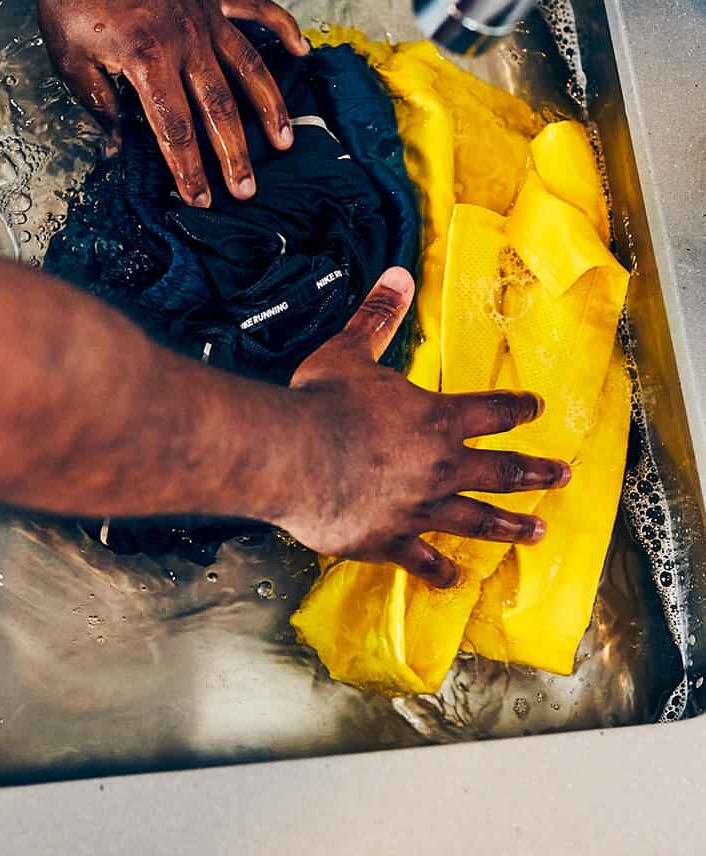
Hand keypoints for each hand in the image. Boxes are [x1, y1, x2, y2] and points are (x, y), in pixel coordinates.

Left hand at [32, 0, 309, 206]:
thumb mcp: (68, 57)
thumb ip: (98, 103)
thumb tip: (118, 144)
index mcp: (146, 60)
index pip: (173, 128)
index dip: (188, 169)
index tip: (199, 200)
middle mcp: (184, 39)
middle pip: (219, 108)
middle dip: (234, 155)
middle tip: (246, 190)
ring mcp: (203, 13)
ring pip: (249, 67)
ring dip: (270, 107)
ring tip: (285, 140)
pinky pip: (256, 9)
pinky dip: (283, 27)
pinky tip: (303, 50)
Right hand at [286, 267, 571, 586]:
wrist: (293, 457)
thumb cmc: (322, 402)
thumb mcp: (350, 351)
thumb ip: (379, 316)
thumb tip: (399, 274)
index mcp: (436, 419)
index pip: (491, 411)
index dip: (518, 408)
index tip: (538, 408)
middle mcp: (439, 467)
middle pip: (501, 471)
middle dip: (535, 472)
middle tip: (563, 475)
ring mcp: (418, 509)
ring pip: (476, 520)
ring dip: (509, 525)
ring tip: (536, 532)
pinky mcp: (389, 540)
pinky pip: (422, 561)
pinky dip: (440, 572)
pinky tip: (456, 581)